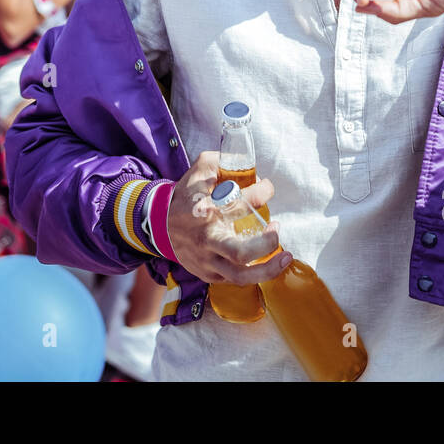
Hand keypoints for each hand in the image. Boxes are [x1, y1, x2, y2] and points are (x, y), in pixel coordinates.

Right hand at [164, 150, 290, 284]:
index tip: (267, 187)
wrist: (159, 225)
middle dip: (266, 245)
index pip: (240, 203)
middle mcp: (206, 240)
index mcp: (204, 212)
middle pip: (240, 253)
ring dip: (268, 269)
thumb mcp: (198, 171)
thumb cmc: (185, 197)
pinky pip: (236, 281)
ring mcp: (207, 262)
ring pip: (240, 276)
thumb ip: (221, 162)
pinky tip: (268, 263)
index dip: (260, 192)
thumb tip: (248, 163)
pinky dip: (256, 274)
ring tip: (285, 257)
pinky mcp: (208, 274)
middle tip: (277, 229)